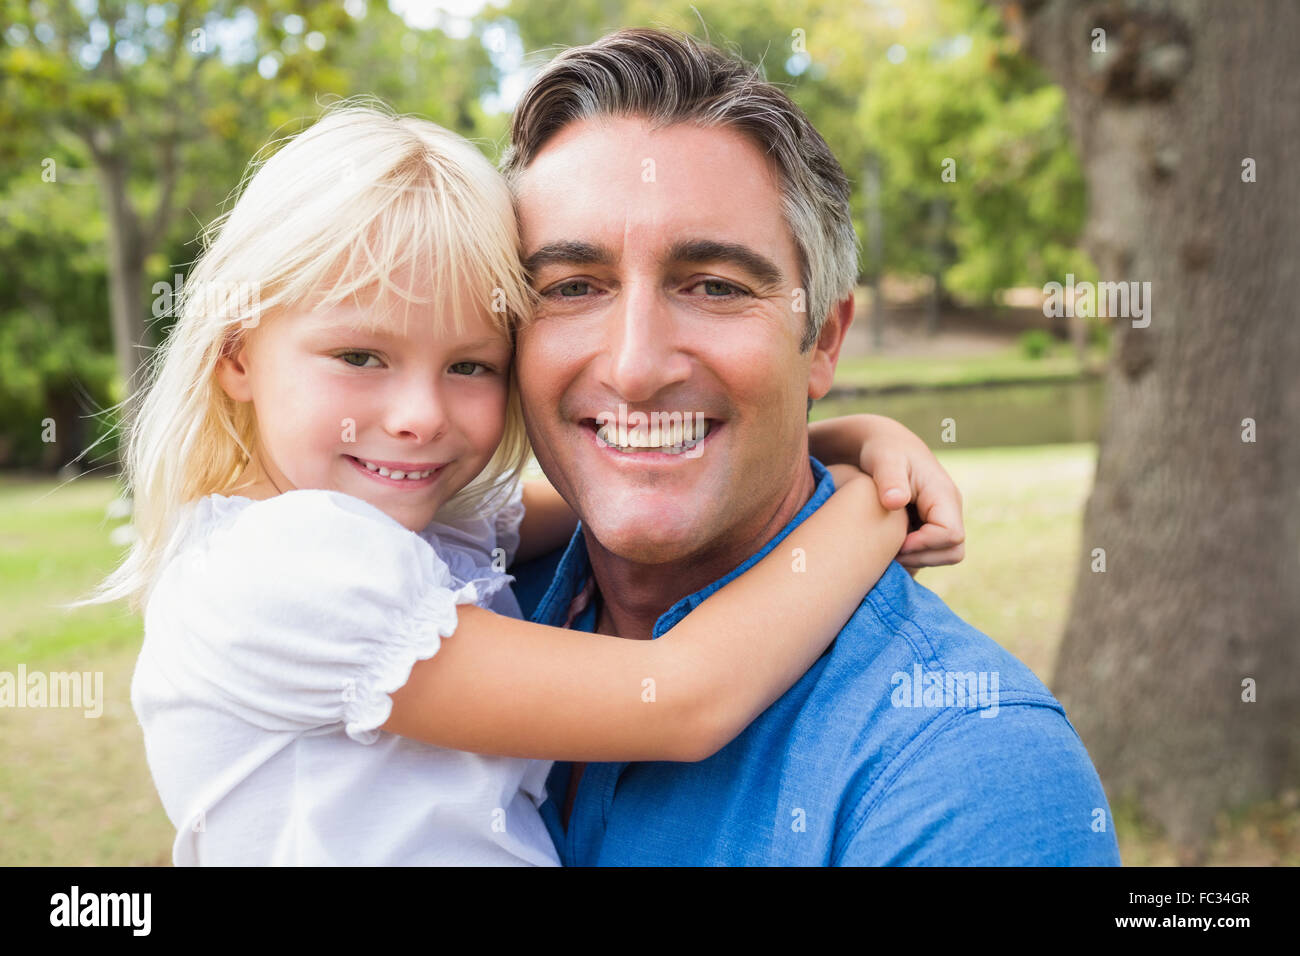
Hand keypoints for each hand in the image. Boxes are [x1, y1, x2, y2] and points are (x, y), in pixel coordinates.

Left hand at [855, 418, 964, 570]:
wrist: (886, 445)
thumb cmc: (884, 451)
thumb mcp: (883, 460)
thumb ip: (889, 479)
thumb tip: (895, 501)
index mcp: (944, 495)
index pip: (951, 535)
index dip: (924, 545)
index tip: (896, 543)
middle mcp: (950, 509)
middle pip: (954, 551)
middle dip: (922, 557)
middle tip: (891, 553)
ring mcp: (944, 518)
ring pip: (945, 555)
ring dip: (918, 558)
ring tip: (889, 550)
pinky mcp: (933, 524)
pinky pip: (933, 551)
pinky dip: (914, 554)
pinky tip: (889, 545)